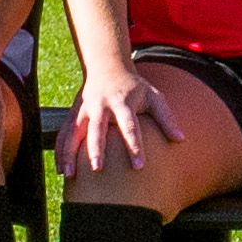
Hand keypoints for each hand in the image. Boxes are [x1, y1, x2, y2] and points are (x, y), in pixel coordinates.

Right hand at [66, 63, 180, 183]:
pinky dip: (60, 152)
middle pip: (97, 129)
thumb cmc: (135, 88)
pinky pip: (63, 134)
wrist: (108, 67)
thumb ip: (166, 118)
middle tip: (97, 169)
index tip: (139, 166)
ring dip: (70, 153)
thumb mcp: (154, 97)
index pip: (130, 126)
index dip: (134, 146)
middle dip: (96, 149)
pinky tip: (62, 171)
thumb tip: (181, 139)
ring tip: (70, 174)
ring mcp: (84, 110)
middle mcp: (101, 106)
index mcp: (123, 102)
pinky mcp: (73, 114)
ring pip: (74, 132)